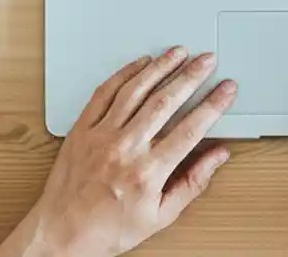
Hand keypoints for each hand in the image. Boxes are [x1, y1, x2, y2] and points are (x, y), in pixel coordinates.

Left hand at [0, 47, 236, 256]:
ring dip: (160, 67)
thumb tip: (217, 156)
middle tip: (207, 60)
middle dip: (191, 76)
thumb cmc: (108, 229)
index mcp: (148, 172)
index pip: (191, 129)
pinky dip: (124, 74)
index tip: (226, 89)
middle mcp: (125, 148)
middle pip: (166, 101)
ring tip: (178, 53)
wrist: (61, 233)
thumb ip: (193, 182)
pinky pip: (104, 93)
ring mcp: (101, 135)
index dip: (213, 104)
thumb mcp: (161, 216)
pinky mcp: (82, 129)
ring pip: (136, 90)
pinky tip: (140, 64)